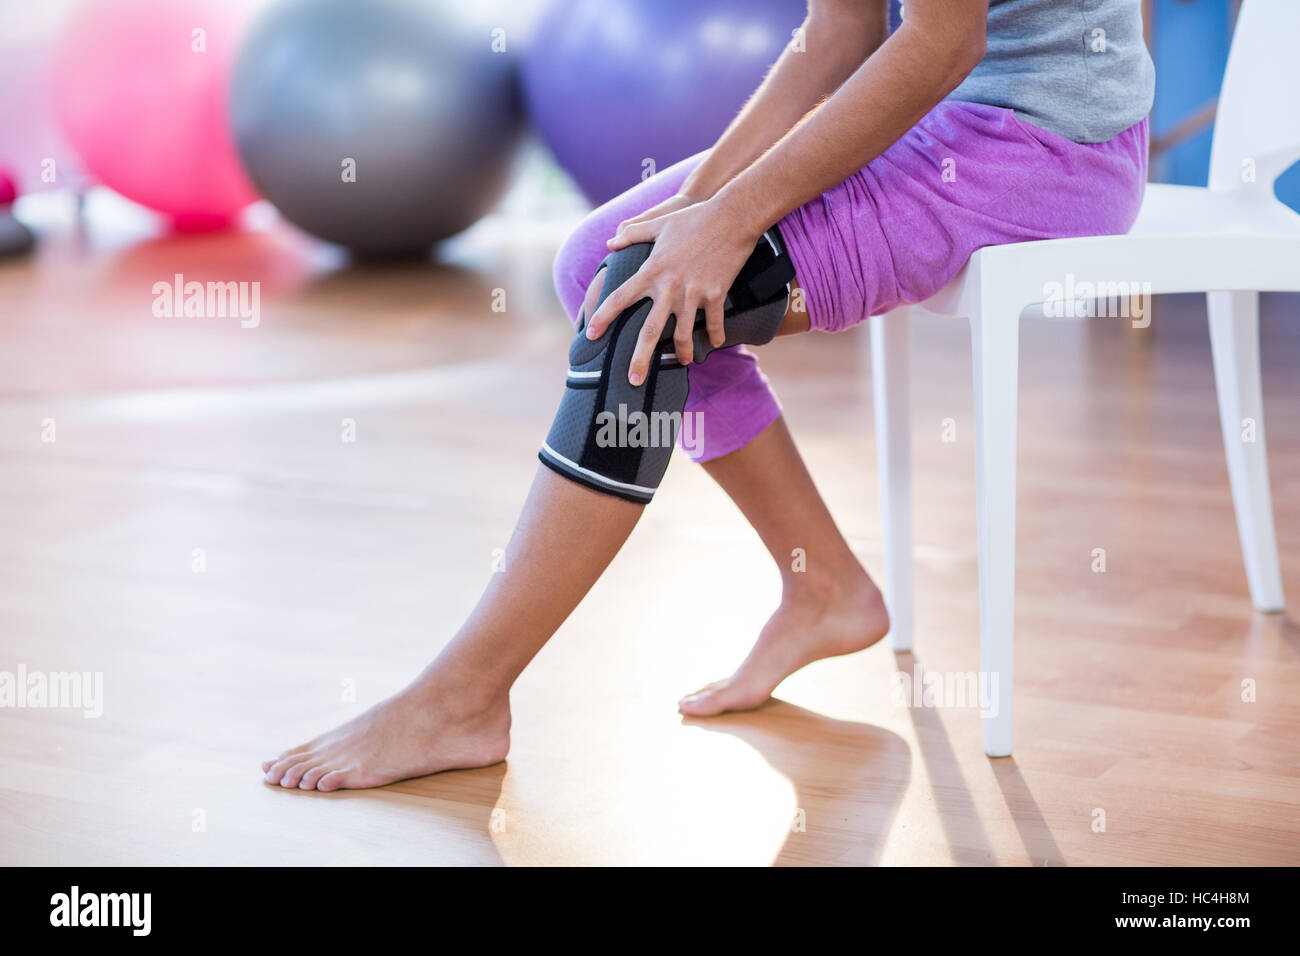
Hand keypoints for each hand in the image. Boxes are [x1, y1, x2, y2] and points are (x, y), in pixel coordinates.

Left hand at [586, 195, 762, 384]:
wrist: (731, 217)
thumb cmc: (693, 218)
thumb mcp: (659, 223)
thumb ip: (632, 233)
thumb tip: (611, 240)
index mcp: (651, 271)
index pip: (620, 299)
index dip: (604, 317)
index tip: (591, 334)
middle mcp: (669, 288)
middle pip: (651, 332)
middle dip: (640, 359)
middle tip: (633, 380)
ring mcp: (693, 293)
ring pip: (684, 334)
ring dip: (683, 353)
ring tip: (682, 364)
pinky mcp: (716, 295)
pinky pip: (713, 323)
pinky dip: (714, 335)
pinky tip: (715, 343)